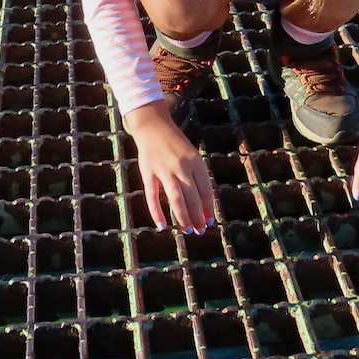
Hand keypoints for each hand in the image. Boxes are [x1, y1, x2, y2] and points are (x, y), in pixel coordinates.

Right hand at [124, 102, 215, 230]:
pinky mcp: (148, 173)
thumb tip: (204, 203)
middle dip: (197, 217)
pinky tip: (162, 225)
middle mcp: (182, 166)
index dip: (208, 207)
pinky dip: (157, 212)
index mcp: (196, 162)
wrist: (153, 126)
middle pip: (192, 197)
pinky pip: (152, 196)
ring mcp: (164, 170)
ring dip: (183, 217)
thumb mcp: (192, 155)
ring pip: (176, 199)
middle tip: (200, 230)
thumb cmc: (175, 144)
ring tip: (188, 231)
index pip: (205, 190)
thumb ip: (197, 176)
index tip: (210, 221)